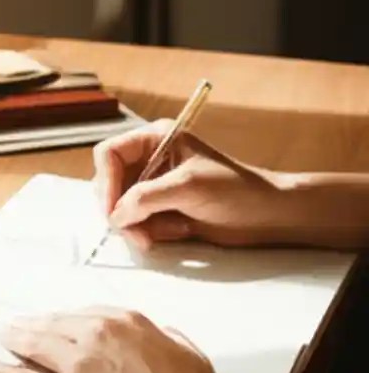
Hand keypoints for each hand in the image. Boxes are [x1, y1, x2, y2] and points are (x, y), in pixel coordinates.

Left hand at [0, 307, 233, 372]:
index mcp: (127, 322)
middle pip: (53, 326)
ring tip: (0, 338)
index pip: (83, 315)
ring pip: (34, 346)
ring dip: (13, 341)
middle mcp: (97, 336)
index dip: (64, 320)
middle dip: (31, 325)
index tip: (53, 322)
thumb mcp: (189, 354)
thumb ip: (169, 338)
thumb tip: (163, 332)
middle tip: (14, 326)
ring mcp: (78, 366)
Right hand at [92, 120, 291, 248]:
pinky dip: (151, 232)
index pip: (109, 155)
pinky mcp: (160, 210)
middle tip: (138, 232)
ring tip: (171, 230)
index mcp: (155, 139)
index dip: (106, 183)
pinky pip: (136, 223)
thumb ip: (145, 198)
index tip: (114, 211)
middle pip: (109, 184)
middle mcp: (149, 160)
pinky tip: (179, 231)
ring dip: (139, 225)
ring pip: (121, 208)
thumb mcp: (187, 186)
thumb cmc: (235, 190)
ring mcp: (154, 187)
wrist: (267, 216)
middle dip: (122, 210)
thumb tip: (114, 216)